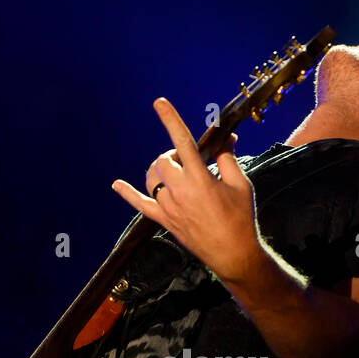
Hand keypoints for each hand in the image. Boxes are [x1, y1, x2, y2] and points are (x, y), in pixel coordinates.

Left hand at [111, 98, 263, 285]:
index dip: (170, 120)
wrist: (234, 254)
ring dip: (160, 169)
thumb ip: (228, 158)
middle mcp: (181, 192)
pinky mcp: (165, 221)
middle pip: (164, 160)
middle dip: (174, 154)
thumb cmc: (241, 218)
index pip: (183, 142)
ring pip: (152, 178)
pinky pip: (141, 206)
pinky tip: (116, 184)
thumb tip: (225, 139)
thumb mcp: (240, 184)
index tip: (159, 103)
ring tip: (175, 173)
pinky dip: (127, 194)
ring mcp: (170, 207)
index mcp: (201, 179)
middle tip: (189, 161)